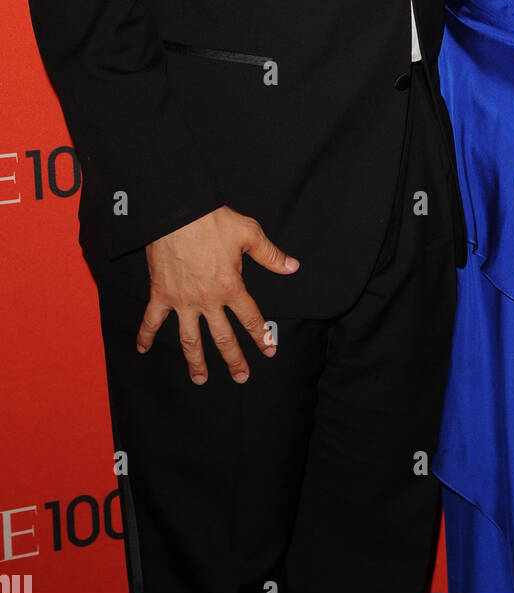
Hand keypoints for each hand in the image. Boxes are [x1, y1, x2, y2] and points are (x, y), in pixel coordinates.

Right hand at [136, 206, 298, 383]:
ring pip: (190, 339)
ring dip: (195, 361)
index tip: (269, 351)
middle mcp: (208, 300)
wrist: (177, 213)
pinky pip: (152, 320)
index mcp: (231, 287)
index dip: (262, 336)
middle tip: (241, 377)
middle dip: (234, 359)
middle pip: (223, 337)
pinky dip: (145, 335)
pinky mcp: (161, 294)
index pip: (251, 318)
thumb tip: (292, 266)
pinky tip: (142, 349)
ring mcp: (182, 300)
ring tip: (200, 379)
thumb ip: (270, 255)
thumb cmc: (212, 221)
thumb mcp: (249, 233)